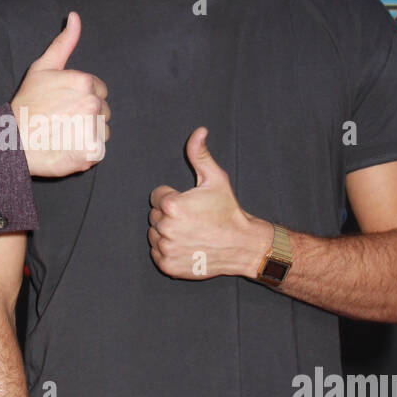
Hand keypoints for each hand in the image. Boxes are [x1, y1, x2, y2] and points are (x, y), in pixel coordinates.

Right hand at [11, 11, 109, 176]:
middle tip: (62, 121)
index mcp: (85, 82)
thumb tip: (75, 17)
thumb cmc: (26, 104)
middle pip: (104, 111)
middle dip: (88, 116)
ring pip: (103, 131)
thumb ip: (64, 43)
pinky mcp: (92, 150)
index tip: (64, 105)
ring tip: (64, 134)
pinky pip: (99, 150)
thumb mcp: (42, 67)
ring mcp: (93, 128)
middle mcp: (92, 103)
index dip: (82, 98)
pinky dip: (86, 151)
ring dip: (89, 134)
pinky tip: (68, 147)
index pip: (99, 91)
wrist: (12, 140)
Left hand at [148, 127, 270, 279]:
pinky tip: (187, 246)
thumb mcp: (215, 178)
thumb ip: (200, 154)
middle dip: (169, 215)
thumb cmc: (228, 210)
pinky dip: (168, 251)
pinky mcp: (167, 265)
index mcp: (171, 205)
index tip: (190, 204)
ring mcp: (166, 248)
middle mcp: (165, 228)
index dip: (173, 198)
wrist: (242, 245)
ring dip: (167, 234)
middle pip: (154, 216)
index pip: (157, 196)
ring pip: (154, 235)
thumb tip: (198, 131)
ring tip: (190, 232)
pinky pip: (157, 254)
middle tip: (192, 219)